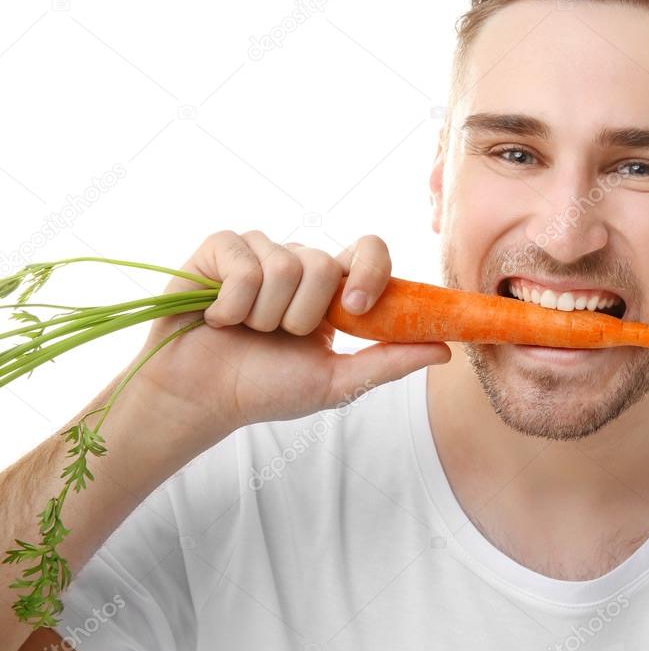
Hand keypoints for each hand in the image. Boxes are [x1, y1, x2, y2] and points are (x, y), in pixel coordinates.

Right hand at [125, 230, 450, 441]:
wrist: (200, 400)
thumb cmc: (265, 390)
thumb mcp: (336, 383)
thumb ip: (389, 362)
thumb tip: (446, 349)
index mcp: (332, 290)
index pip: (369, 250)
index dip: (369, 271)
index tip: (356, 310)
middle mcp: (299, 263)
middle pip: (322, 263)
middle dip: (301, 315)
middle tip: (279, 337)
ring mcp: (260, 252)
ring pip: (282, 262)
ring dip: (263, 315)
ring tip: (246, 331)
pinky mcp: (220, 250)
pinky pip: (242, 260)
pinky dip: (231, 303)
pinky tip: (218, 319)